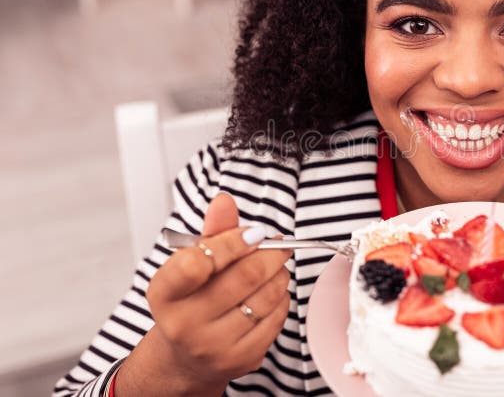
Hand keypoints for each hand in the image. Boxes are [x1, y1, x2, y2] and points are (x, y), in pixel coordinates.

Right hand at [115, 193, 290, 396]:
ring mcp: (213, 346)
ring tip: (276, 266)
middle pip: (244, 277)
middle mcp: (184, 324)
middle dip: (270, 253)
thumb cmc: (191, 302)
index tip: (252, 232)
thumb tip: (224, 201)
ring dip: (280, 274)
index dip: (232, 241)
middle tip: (278, 244)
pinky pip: (276, 318)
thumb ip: (211, 233)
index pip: (197, 262)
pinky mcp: (241, 360)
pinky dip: (282, 298)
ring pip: (266, 296)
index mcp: (165, 294)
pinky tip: (273, 291)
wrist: (187, 357)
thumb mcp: (190, 266)